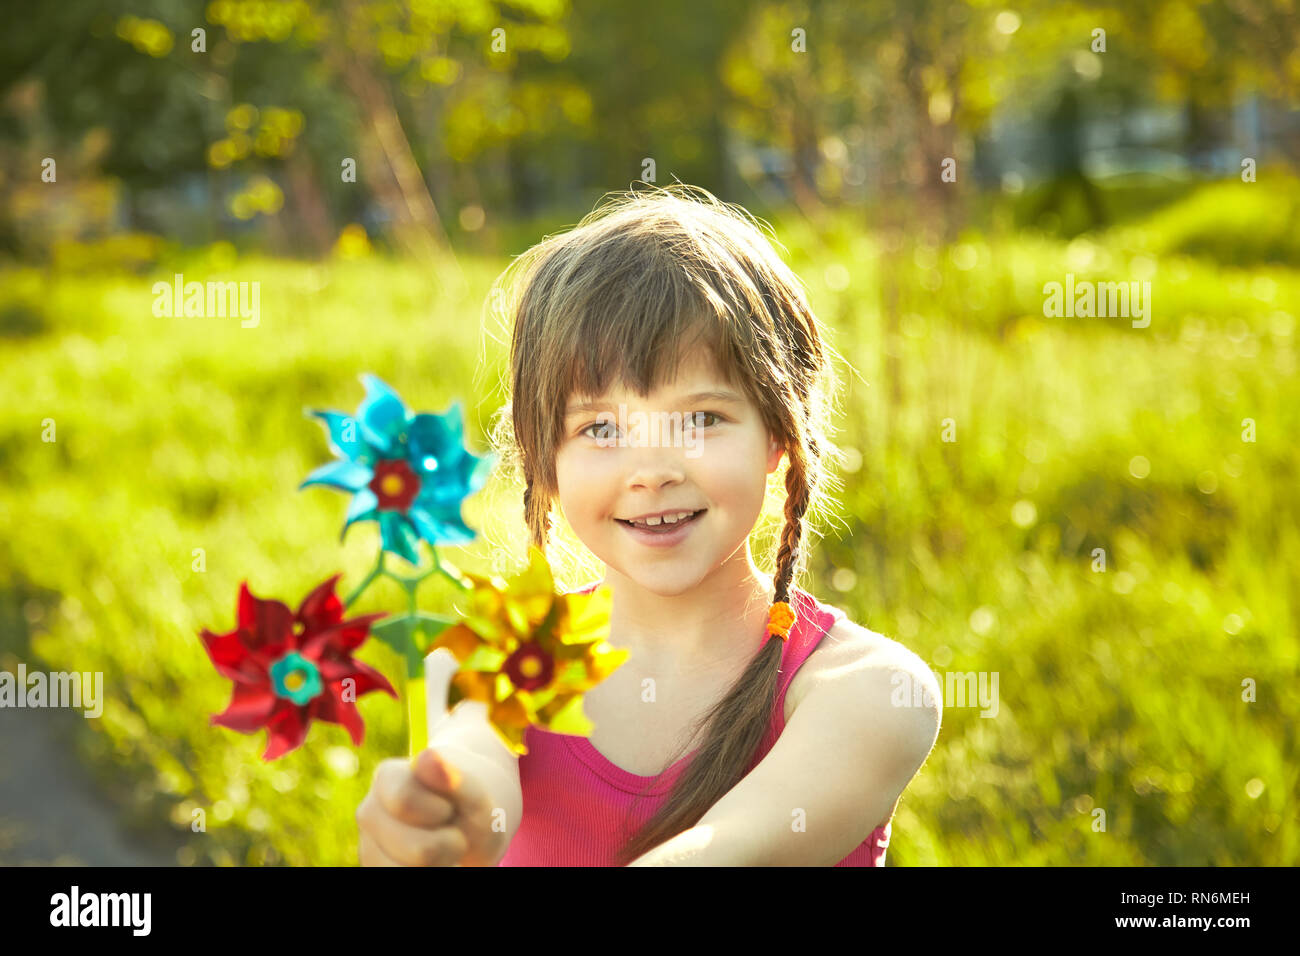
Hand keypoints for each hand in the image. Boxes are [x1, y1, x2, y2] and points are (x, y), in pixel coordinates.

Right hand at [357, 648, 521, 865]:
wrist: (476, 835)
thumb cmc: (478, 795)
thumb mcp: (482, 766)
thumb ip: (462, 718)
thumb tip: (441, 653)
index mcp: (393, 778)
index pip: (393, 789)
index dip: (429, 803)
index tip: (453, 808)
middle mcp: (373, 812)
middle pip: (398, 842)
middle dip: (440, 843)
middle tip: (459, 834)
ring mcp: (373, 847)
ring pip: (401, 870)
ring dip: (440, 865)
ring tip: (453, 853)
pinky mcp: (378, 871)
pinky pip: (401, 883)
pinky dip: (434, 877)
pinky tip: (442, 869)